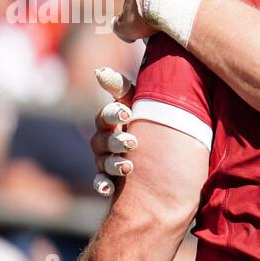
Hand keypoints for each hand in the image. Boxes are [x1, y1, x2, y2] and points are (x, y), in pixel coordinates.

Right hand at [90, 66, 136, 197]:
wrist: (160, 154)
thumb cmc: (147, 121)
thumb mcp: (139, 103)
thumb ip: (122, 88)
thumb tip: (99, 71)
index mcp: (111, 121)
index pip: (105, 116)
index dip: (113, 114)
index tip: (127, 113)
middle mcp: (104, 141)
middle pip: (102, 141)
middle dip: (116, 141)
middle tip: (133, 143)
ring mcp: (105, 160)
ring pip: (103, 163)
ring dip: (113, 164)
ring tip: (128, 167)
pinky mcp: (110, 179)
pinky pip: (100, 183)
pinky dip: (102, 185)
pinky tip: (108, 189)